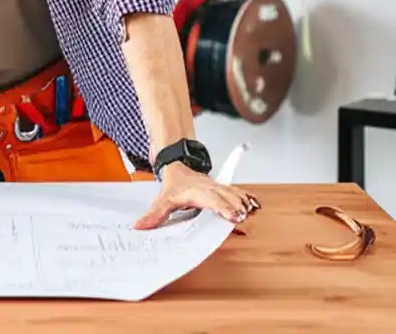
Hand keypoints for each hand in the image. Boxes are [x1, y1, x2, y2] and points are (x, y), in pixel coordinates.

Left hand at [132, 162, 259, 229]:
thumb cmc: (174, 186)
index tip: (232, 215)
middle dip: (236, 206)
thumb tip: (139, 227)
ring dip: (243, 202)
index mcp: (196, 192)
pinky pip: (237, 192)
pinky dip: (247, 197)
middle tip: (244, 216)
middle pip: (226, 196)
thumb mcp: (163, 200)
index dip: (222, 207)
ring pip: (233, 193)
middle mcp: (210, 188)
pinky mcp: (223, 189)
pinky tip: (256, 204)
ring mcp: (218, 188)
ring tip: (253, 211)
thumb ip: (154, 215)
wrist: (178, 168)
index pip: (211, 200)